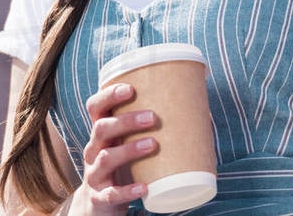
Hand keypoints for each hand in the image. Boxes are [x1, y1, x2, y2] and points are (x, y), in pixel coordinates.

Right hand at [69, 83, 159, 215]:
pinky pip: (111, 194)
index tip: (130, 88)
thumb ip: (148, 128)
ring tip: (153, 144)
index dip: (108, 95)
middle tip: (152, 117)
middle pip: (101, 128)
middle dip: (126, 121)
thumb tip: (198, 109)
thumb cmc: (123, 165)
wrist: (100, 204)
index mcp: (102, 133)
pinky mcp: (100, 197)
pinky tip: (144, 187)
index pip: (95, 107)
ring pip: (106, 157)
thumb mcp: (127, 144)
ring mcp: (95, 174)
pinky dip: (128, 190)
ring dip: (129, 149)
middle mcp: (94, 150)